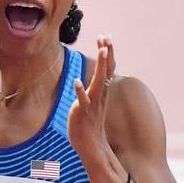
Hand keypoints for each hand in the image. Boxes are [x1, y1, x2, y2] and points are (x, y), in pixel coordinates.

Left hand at [69, 35, 115, 161]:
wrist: (91, 145)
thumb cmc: (89, 123)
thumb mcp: (93, 102)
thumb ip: (95, 88)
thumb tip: (96, 77)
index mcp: (101, 91)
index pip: (106, 68)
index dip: (107, 53)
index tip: (106, 37)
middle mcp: (99, 95)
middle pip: (105, 70)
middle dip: (106, 53)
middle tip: (106, 37)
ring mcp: (92, 103)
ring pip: (98, 82)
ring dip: (100, 66)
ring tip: (102, 51)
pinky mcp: (82, 112)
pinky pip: (82, 100)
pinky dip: (80, 91)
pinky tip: (76, 81)